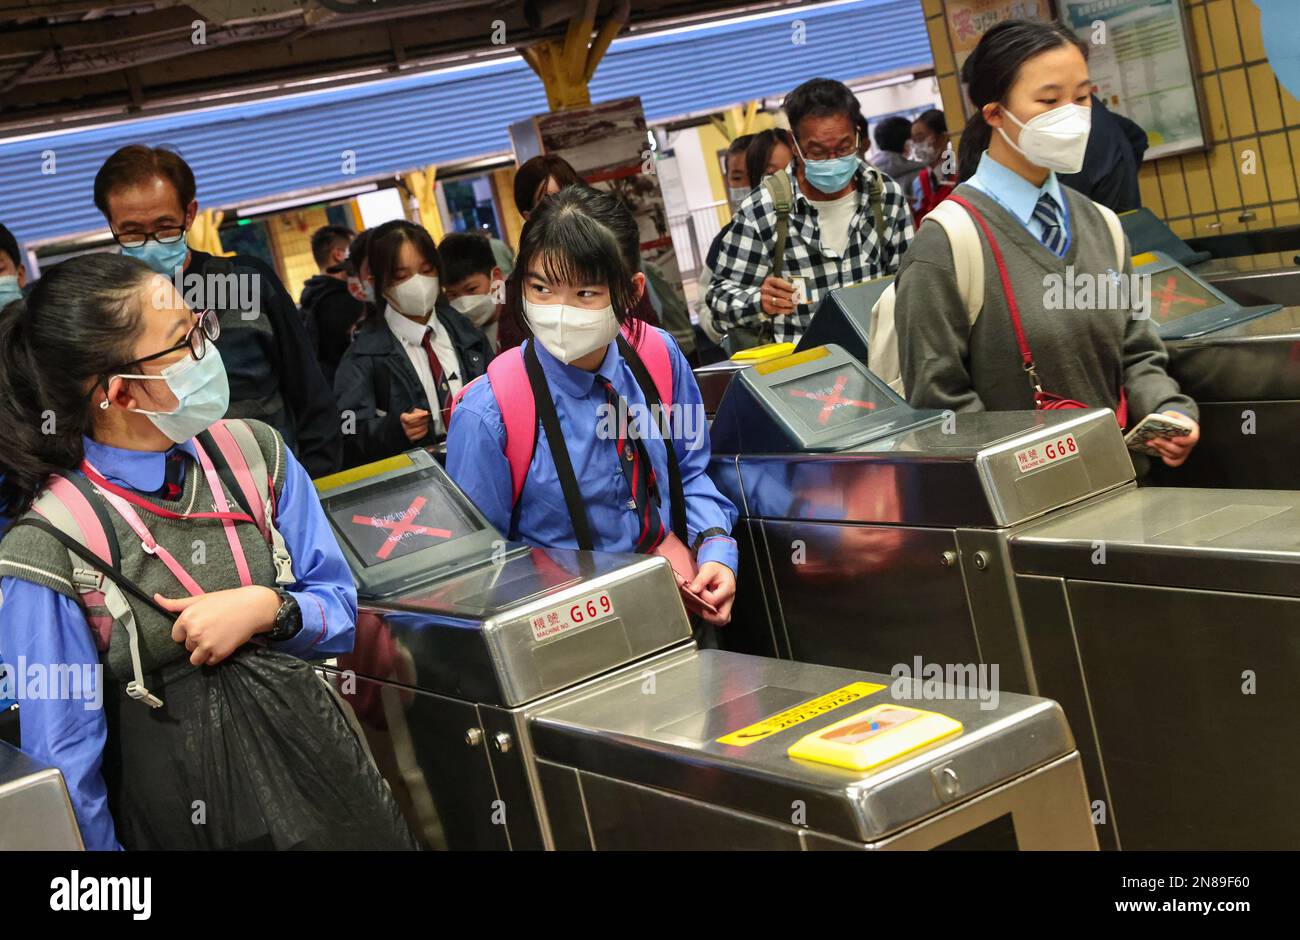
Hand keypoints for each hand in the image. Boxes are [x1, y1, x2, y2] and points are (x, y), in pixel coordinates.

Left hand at [157, 586, 280, 665]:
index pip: (176, 636)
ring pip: (195, 658)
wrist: (252, 607)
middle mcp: (194, 632)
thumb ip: (176, 603)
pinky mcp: (219, 653)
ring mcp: (206, 644)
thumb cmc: (226, 600)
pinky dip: (215, 656)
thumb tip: (155, 598)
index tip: (201, 625)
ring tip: (216, 639)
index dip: (187, 632)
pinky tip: (223, 643)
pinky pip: (209, 662)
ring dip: (203, 652)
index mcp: (187, 618)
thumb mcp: (200, 598)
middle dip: (197, 641)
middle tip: (213, 629)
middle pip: (187, 646)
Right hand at [400, 408, 430, 442]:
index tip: (426, 413)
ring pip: (419, 429)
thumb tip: (425, 413)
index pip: (408, 418)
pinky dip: (425, 431)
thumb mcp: (415, 411)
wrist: (412, 423)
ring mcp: (407, 433)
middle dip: (424, 420)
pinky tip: (425, 428)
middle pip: (415, 423)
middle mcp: (403, 426)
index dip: (418, 415)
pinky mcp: (411, 438)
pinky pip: (420, 435)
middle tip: (427, 417)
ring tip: (426, 422)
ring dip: (425, 425)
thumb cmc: (414, 417)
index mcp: (403, 417)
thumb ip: (419, 411)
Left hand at [688, 561, 735, 625]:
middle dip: (707, 615)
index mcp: (728, 589)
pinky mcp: (719, 606)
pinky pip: (713, 615)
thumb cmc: (717, 567)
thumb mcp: (708, 569)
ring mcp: (724, 604)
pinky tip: (694, 604)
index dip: (703, 596)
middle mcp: (728, 600)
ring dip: (703, 614)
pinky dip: (702, 612)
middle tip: (695, 605)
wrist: (720, 567)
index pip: (714, 600)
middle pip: (722, 618)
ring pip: (718, 619)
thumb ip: (701, 580)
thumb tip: (693, 590)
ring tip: (693, 604)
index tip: (696, 589)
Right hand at [759, 276, 796, 317]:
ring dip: (789, 303)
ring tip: (795, 303)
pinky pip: (778, 309)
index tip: (796, 289)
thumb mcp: (780, 283)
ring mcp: (765, 299)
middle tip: (797, 297)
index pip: (778, 282)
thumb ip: (787, 285)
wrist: (766, 297)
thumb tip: (796, 289)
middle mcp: (765, 289)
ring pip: (779, 302)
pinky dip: (787, 310)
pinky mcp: (767, 307)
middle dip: (790, 295)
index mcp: (769, 281)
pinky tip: (792, 309)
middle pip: (779, 292)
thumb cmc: (776, 288)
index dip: (788, 286)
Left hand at [1146, 411, 1199, 466]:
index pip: (1192, 438)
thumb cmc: (1176, 420)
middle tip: (1155, 439)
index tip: (1173, 439)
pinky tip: (1158, 451)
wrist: (1177, 425)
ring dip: (1162, 450)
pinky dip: (1166, 459)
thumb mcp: (1174, 414)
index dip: (1183, 441)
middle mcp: (1190, 443)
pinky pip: (1174, 462)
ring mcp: (1185, 451)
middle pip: (1181, 449)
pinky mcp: (1179, 456)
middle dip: (1166, 445)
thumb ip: (1169, 417)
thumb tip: (1161, 420)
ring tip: (1151, 442)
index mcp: (1193, 431)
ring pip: (1175, 455)